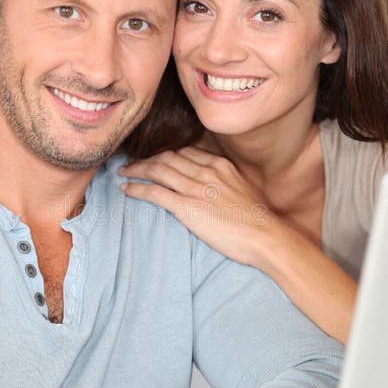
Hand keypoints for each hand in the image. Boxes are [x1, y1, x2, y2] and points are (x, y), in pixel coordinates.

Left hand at [119, 148, 271, 267]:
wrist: (263, 235)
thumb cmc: (257, 219)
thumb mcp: (243, 189)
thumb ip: (225, 182)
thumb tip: (216, 188)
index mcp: (219, 165)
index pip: (185, 152)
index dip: (165, 154)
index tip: (156, 159)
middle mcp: (205, 171)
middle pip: (167, 157)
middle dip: (146, 159)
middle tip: (133, 164)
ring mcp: (194, 188)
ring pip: (156, 170)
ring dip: (136, 170)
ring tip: (123, 173)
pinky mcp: (186, 207)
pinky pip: (154, 192)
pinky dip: (136, 188)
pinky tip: (125, 189)